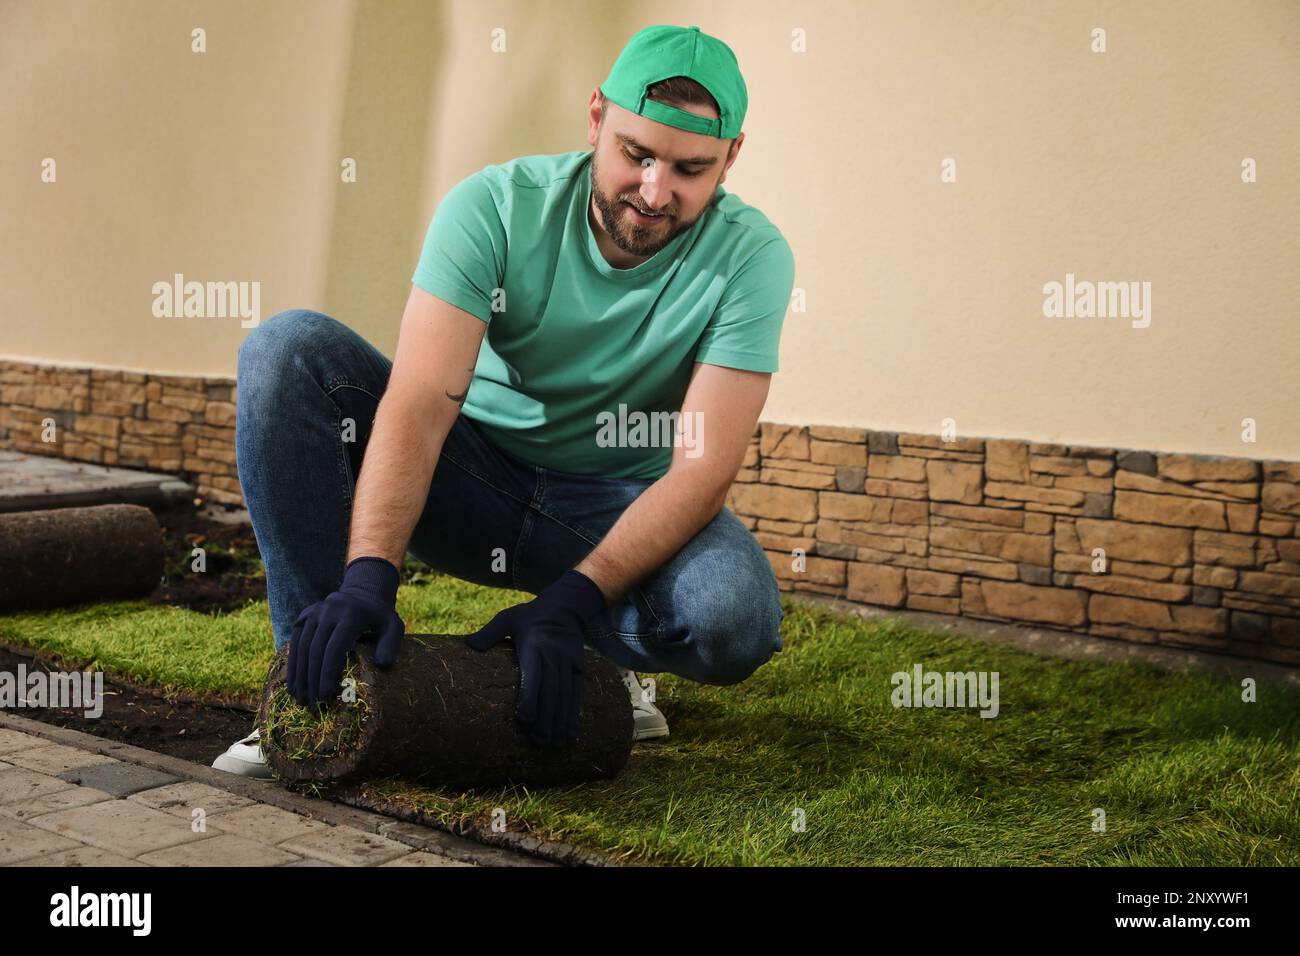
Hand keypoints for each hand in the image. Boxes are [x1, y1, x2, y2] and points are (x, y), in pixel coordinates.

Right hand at [287, 556, 404, 708]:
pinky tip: (293, 685)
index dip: (327, 674)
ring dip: (299, 676)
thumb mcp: (393, 627)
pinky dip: (292, 664)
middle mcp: (328, 611)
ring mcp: (314, 612)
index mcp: (350, 615)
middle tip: (313, 705)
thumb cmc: (379, 617)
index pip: (334, 648)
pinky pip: (294, 642)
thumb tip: (382, 664)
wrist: (362, 593)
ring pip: (301, 647)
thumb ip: (390, 645)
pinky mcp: (304, 615)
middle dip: (312, 680)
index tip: (326, 696)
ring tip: (301, 700)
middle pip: (315, 651)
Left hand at [464, 569, 607, 743]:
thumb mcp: (509, 617)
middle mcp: (553, 655)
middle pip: (551, 690)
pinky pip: (577, 693)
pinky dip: (574, 714)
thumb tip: (468, 645)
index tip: (524, 719)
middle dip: (545, 717)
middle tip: (538, 741)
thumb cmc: (530, 616)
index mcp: (534, 645)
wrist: (566, 607)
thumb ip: (490, 632)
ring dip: (560, 721)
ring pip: (565, 695)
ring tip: (552, 742)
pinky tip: (570, 733)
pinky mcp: (579, 668)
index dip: (530, 698)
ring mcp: (568, 662)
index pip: (533, 674)